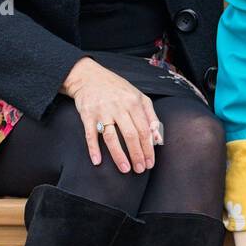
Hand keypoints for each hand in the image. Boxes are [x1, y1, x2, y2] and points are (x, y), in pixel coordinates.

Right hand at [62, 57, 161, 173]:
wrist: (88, 76)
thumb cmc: (116, 88)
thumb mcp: (138, 96)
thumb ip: (150, 115)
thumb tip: (158, 137)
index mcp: (134, 102)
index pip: (144, 130)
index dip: (148, 148)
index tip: (150, 162)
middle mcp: (119, 107)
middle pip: (130, 135)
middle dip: (137, 154)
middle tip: (140, 169)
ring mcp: (102, 111)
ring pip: (112, 137)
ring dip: (119, 155)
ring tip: (125, 169)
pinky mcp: (87, 114)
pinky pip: (90, 134)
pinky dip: (93, 148)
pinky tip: (97, 161)